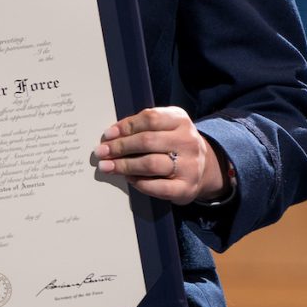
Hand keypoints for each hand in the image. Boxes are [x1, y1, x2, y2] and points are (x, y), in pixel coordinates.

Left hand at [95, 105, 225, 204]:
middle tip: (101, 152)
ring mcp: (190, 165)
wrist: (205, 167)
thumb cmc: (173, 144)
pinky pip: (158, 186)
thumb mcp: (165, 126)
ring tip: (107, 166)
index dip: (126, 126)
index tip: (107, 135)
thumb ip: (142, 127)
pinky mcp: (186, 187)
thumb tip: (110, 137)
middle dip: (120, 147)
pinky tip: (129, 179)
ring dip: (124, 165)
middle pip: (147, 141)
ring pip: (151, 164)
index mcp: (180, 120)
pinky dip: (139, 183)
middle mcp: (188, 141)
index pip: (150, 119)